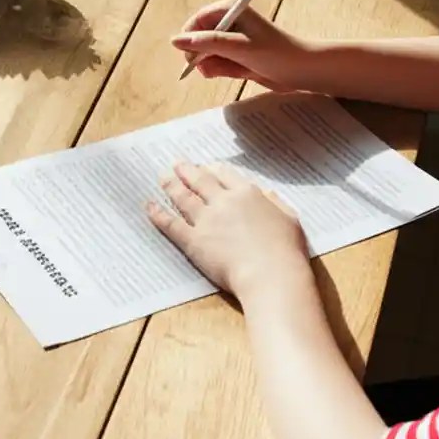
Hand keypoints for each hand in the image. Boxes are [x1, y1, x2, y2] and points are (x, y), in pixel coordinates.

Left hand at [146, 162, 313, 306]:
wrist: (269, 274)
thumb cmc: (286, 250)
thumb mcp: (288, 218)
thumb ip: (275, 203)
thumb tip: (266, 194)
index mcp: (248, 194)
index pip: (226, 175)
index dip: (213, 170)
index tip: (206, 167)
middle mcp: (224, 201)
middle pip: (200, 181)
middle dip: (187, 171)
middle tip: (176, 164)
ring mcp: (206, 220)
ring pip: (183, 198)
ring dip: (171, 186)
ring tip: (162, 178)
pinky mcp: (193, 240)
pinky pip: (171, 224)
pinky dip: (158, 214)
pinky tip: (149, 206)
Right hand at [173, 1, 317, 89]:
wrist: (303, 71)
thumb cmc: (275, 53)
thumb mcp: (238, 48)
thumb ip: (206, 44)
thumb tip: (175, 41)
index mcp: (231, 9)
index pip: (198, 20)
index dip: (190, 38)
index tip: (191, 57)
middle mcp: (230, 22)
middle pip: (200, 38)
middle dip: (203, 55)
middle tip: (211, 69)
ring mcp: (233, 40)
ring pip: (207, 54)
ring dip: (213, 65)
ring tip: (232, 71)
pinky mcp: (238, 55)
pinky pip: (218, 63)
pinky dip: (222, 71)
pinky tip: (237, 74)